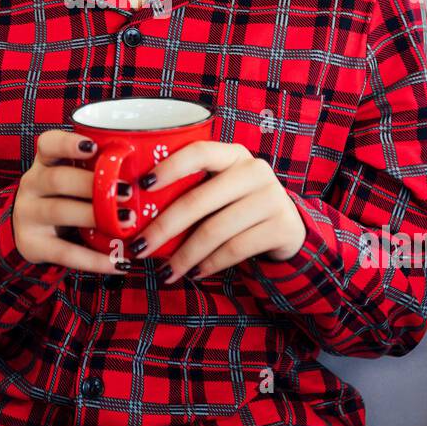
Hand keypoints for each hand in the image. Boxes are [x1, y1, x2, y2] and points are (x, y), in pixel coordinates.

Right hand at [9, 129, 127, 273]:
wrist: (29, 232)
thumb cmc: (66, 197)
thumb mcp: (71, 177)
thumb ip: (97, 169)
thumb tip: (149, 164)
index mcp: (45, 162)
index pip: (48, 144)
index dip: (68, 143)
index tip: (94, 147)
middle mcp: (31, 185)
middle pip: (58, 179)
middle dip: (94, 185)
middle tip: (128, 191)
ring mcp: (28, 215)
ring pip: (60, 212)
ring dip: (96, 217)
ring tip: (128, 222)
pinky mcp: (32, 244)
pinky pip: (65, 252)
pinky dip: (95, 260)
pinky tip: (120, 262)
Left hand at [129, 141, 305, 283]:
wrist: (287, 226)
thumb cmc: (238, 206)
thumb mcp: (221, 189)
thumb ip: (191, 190)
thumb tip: (138, 214)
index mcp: (233, 154)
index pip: (198, 152)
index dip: (169, 167)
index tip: (142, 186)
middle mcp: (254, 170)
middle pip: (199, 200)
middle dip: (163, 228)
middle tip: (140, 248)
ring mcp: (272, 198)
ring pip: (214, 230)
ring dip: (184, 256)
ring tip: (166, 272)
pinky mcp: (281, 226)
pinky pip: (234, 249)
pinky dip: (209, 264)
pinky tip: (194, 273)